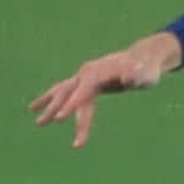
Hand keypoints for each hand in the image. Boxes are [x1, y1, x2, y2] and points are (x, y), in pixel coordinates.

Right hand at [29, 33, 180, 147]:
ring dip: (50, 106)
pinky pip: (65, 90)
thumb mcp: (146, 74)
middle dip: (59, 110)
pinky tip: (36, 107)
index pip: (82, 92)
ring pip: (63, 92)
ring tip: (38, 123)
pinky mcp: (86, 81)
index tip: (60, 118)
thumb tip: (129, 77)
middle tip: (43, 124)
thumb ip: (137, 76)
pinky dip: (51, 98)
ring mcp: (85, 76)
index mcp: (98, 74)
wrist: (144, 59)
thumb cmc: (147, 70)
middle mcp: (87, 74)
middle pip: (70, 94)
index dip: (71, 105)